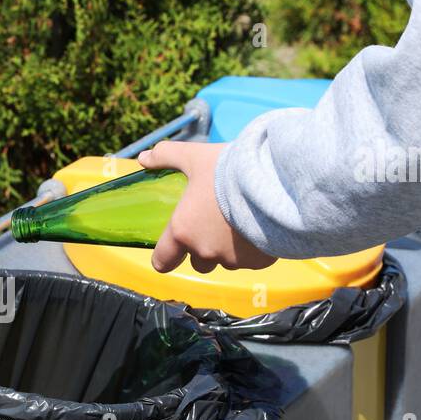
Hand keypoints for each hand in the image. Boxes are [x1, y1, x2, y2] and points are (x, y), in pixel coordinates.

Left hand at [137, 141, 277, 273]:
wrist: (277, 180)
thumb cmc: (229, 169)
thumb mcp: (194, 157)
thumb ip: (166, 156)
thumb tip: (143, 158)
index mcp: (183, 231)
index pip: (162, 261)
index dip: (165, 257)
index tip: (171, 250)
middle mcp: (205, 251)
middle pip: (198, 262)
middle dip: (203, 249)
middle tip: (215, 223)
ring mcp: (233, 260)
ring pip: (226, 261)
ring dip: (229, 249)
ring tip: (241, 221)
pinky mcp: (259, 262)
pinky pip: (252, 260)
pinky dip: (254, 248)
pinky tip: (261, 225)